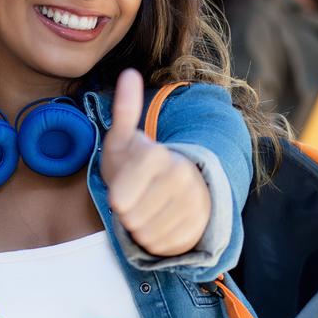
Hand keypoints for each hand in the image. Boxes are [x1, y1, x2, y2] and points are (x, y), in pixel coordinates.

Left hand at [102, 69, 210, 256]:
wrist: (170, 188)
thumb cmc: (135, 164)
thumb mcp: (122, 140)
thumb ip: (124, 110)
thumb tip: (129, 73)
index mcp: (161, 156)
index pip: (121, 198)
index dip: (116, 198)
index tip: (119, 192)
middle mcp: (183, 177)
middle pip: (132, 217)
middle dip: (127, 213)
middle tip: (134, 201)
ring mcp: (195, 202)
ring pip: (148, 233)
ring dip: (140, 228)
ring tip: (146, 211)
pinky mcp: (200, 226)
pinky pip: (165, 245)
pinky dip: (156, 241)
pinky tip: (159, 223)